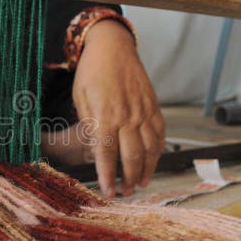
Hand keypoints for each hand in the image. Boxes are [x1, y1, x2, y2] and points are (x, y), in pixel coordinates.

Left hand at [70, 20, 164, 197]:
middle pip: (131, 156)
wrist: (113, 46)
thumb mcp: (80, 97)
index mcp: (105, 114)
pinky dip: (158, 151)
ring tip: (139, 184)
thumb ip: (88, 124)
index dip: (107, 175)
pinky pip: (160, 134)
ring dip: (146, 170)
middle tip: (124, 193)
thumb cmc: (91, 71)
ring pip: (150, 149)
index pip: (106, 153)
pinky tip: (152, 162)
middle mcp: (127, 116)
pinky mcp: (154, 106)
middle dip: (128, 179)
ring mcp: (144, 111)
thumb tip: (94, 150)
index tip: (107, 191)